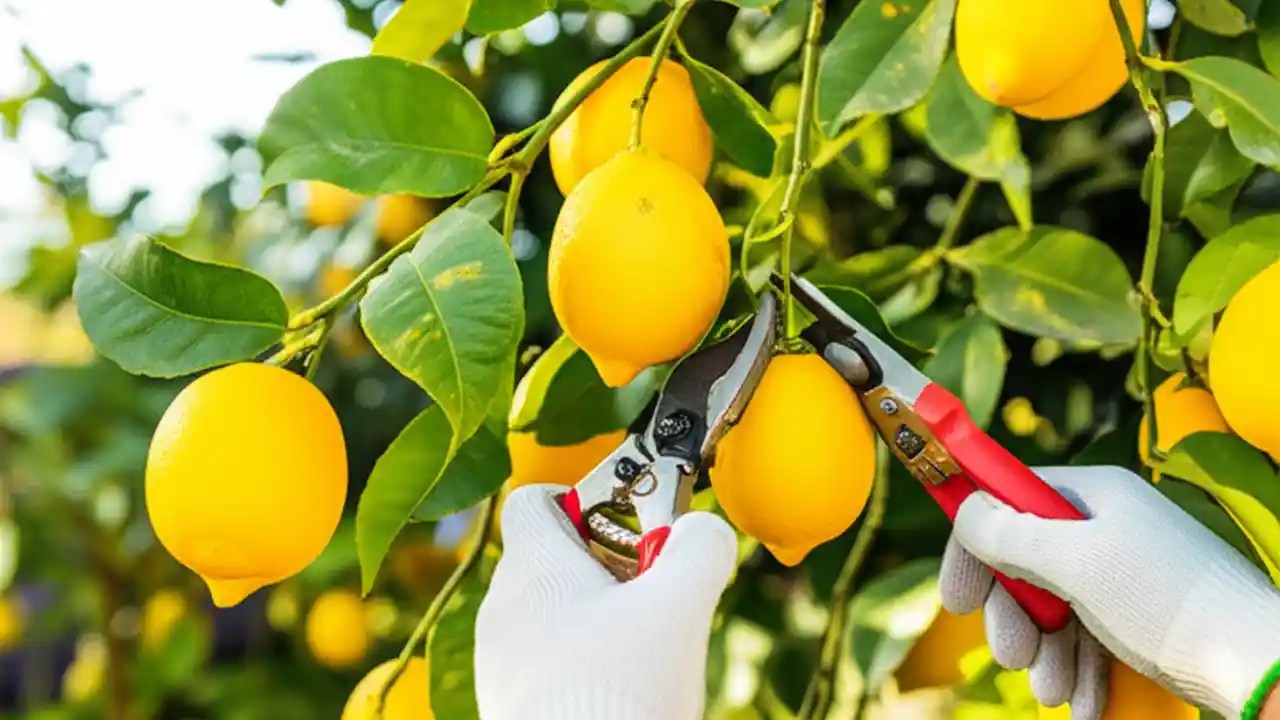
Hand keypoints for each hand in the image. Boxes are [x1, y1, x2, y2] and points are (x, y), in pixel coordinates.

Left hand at [475, 485, 736, 719]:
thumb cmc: (621, 692)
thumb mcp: (680, 606)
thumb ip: (699, 547)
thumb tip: (702, 529)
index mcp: (534, 567)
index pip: (534, 499)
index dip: (585, 495)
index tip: (633, 525)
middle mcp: (503, 608)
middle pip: (553, 558)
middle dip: (609, 566)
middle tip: (658, 595)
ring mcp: (500, 664)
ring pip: (553, 615)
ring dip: (601, 620)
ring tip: (648, 652)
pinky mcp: (509, 708)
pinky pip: (548, 664)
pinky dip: (586, 665)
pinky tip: (624, 695)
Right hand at [944, 465, 1279, 717]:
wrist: (1260, 665)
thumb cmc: (1170, 603)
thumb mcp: (1077, 563)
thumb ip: (1010, 535)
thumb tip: (965, 510)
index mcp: (1093, 496)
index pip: (1008, 501)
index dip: (974, 547)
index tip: (956, 599)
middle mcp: (1108, 527)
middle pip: (1027, 563)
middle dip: (1014, 618)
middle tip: (1011, 656)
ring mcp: (1127, 572)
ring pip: (1057, 608)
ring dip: (1046, 655)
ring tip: (1055, 693)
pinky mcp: (1144, 615)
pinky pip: (1091, 636)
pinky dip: (1080, 670)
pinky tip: (1082, 705)